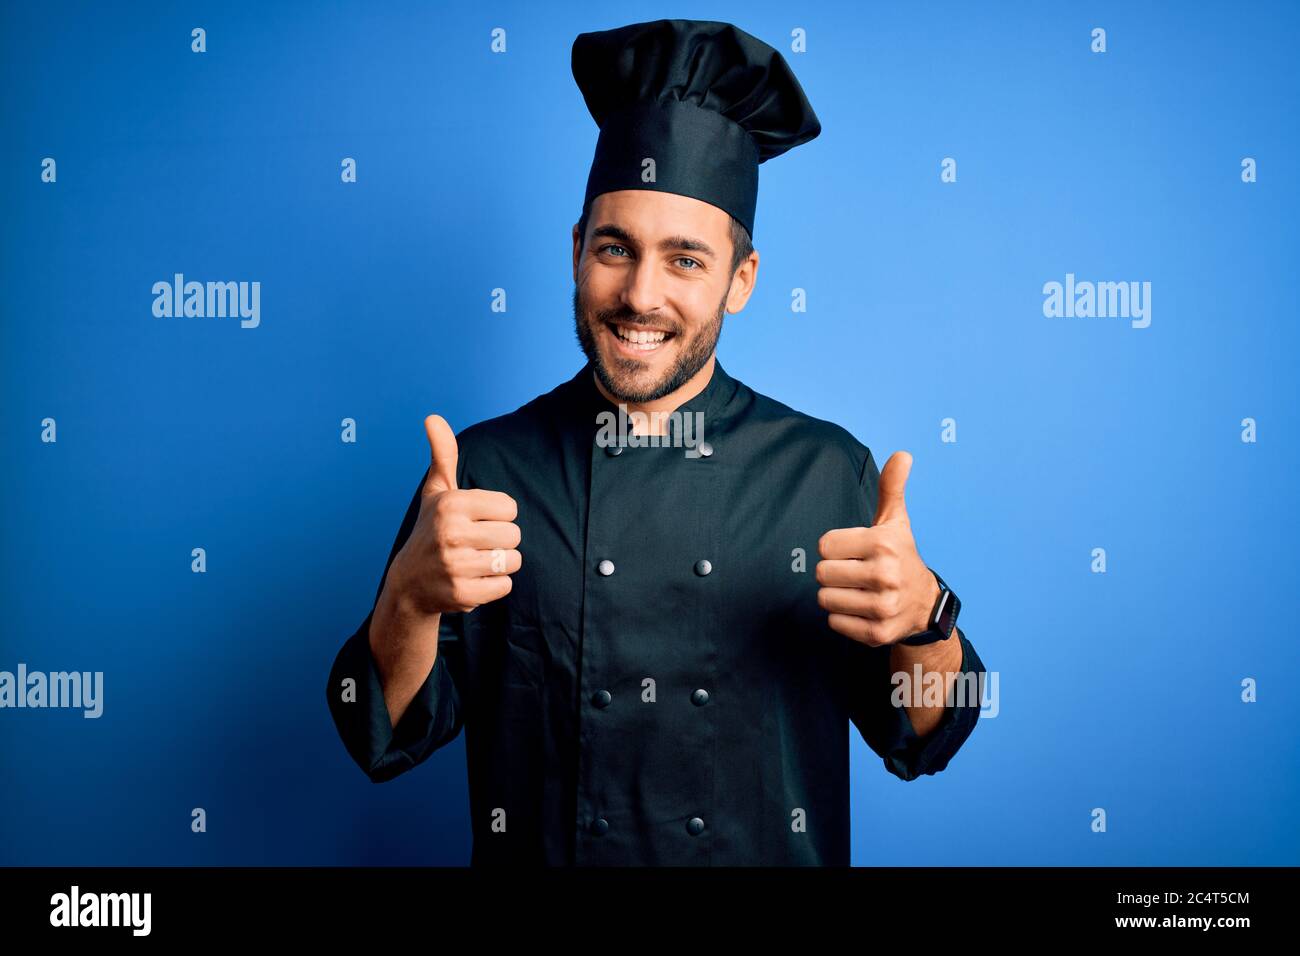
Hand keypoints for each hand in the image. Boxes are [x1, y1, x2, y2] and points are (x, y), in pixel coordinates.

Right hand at [387, 414, 522, 616]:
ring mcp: (457, 566)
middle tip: (476, 544)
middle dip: (501, 540)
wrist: (409, 584)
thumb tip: (433, 418)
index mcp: (451, 504)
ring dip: (499, 563)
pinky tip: (473, 580)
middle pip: (514, 534)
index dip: (497, 515)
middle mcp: (452, 533)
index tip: (476, 520)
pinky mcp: (463, 594)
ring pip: (513, 561)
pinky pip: (505, 586)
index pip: (510, 507)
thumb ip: (443, 455)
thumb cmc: (431, 530)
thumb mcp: (436, 492)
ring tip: (475, 561)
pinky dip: (494, 585)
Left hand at [815, 451, 939, 646]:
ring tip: (858, 591)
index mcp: (883, 544)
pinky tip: (862, 609)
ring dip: (836, 595)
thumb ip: (892, 488)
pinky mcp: (876, 633)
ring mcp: (882, 607)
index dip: (835, 548)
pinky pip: (834, 622)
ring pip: (824, 599)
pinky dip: (842, 618)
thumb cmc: (900, 556)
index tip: (854, 551)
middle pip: (821, 573)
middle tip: (855, 573)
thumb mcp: (896, 521)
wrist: (924, 606)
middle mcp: (885, 576)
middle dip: (833, 573)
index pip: (824, 545)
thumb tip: (903, 454)